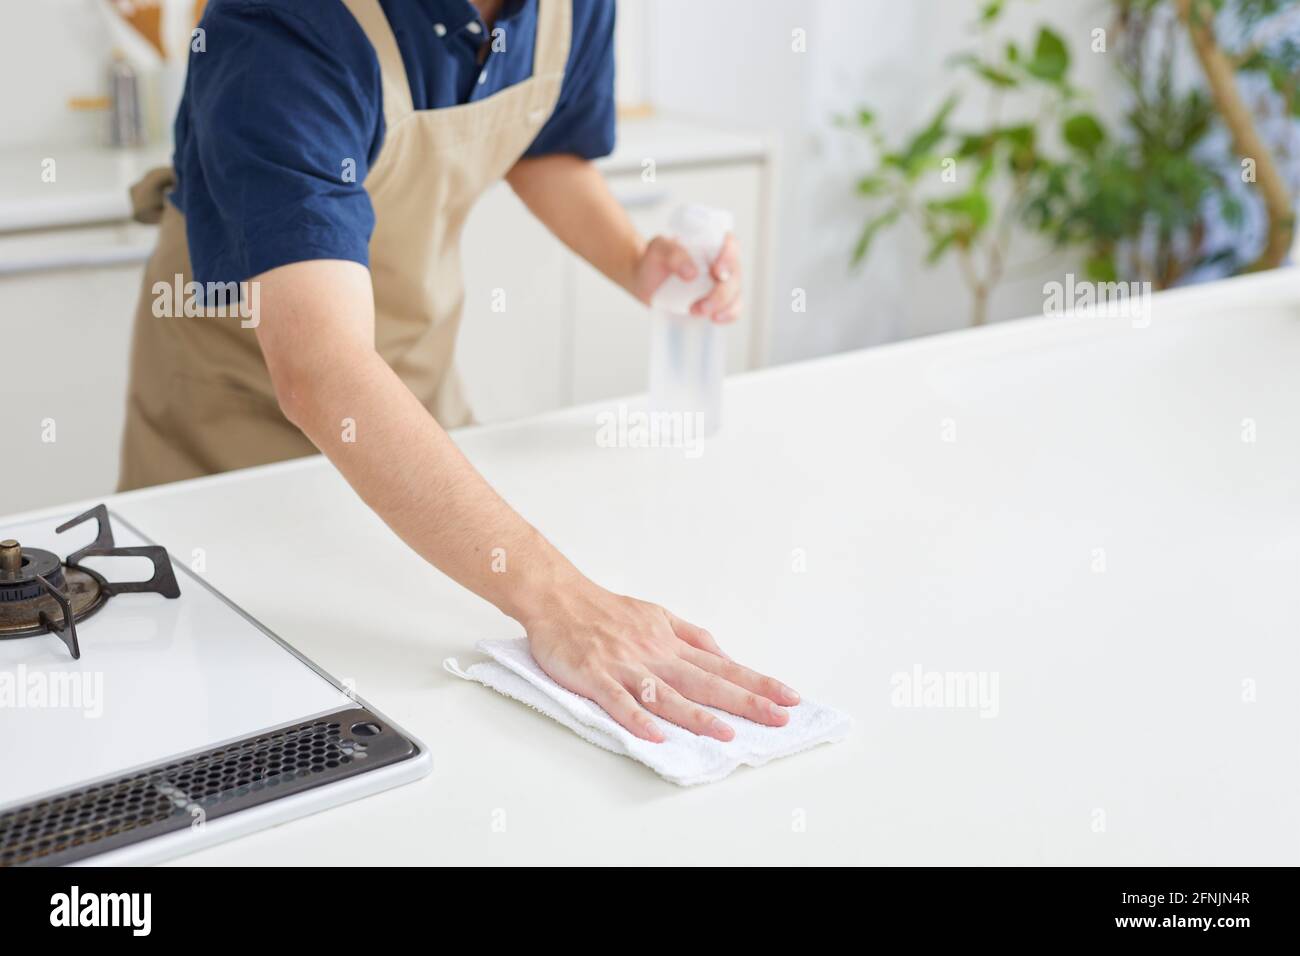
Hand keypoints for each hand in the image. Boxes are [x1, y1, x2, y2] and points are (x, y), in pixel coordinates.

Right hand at [523, 578, 798, 741]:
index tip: (789, 698)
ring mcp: (625, 666)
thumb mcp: (659, 615)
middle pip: (705, 681)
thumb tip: (726, 658)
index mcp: (671, 642)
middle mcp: (655, 654)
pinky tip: (655, 735)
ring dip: (697, 716)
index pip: (723, 666)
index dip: (757, 683)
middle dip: (745, 701)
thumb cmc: (607, 610)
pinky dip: (637, 718)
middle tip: (779, 718)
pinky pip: (618, 701)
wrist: (559, 598)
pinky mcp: (595, 676)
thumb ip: (693, 638)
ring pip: (666, 694)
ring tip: (727, 735)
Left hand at [629, 233, 743, 323]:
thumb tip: (692, 273)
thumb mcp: (658, 250)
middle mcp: (721, 262)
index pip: (730, 245)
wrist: (646, 282)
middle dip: (721, 293)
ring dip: (722, 306)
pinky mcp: (719, 302)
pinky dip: (728, 315)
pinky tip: (714, 319)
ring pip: (735, 294)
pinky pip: (733, 309)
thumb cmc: (655, 261)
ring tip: (696, 312)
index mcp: (711, 243)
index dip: (728, 258)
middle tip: (700, 306)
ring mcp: (722, 283)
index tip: (717, 272)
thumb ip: (674, 254)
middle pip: (734, 275)